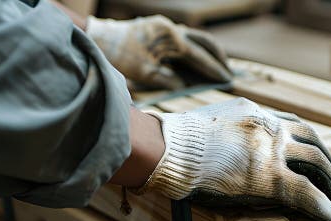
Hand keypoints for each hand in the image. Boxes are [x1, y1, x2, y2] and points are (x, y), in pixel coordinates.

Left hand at [86, 15, 231, 89]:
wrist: (100, 38)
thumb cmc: (121, 56)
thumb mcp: (145, 74)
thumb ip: (168, 79)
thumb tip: (184, 84)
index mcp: (171, 39)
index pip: (198, 56)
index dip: (213, 70)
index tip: (227, 80)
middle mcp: (172, 29)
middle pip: (204, 41)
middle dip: (218, 56)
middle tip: (229, 71)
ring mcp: (166, 26)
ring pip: (195, 38)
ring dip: (207, 52)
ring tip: (217, 66)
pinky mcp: (159, 29)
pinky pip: (183, 39)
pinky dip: (193, 50)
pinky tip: (195, 61)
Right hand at [137, 98, 330, 220]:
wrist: (169, 150)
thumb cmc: (175, 145)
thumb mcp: (207, 127)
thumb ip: (226, 135)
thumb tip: (224, 154)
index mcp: (254, 113)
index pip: (292, 124)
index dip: (308, 144)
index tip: (316, 159)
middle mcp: (269, 126)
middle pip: (311, 141)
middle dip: (329, 165)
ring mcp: (271, 149)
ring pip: (317, 164)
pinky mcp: (268, 176)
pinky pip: (306, 192)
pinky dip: (323, 204)